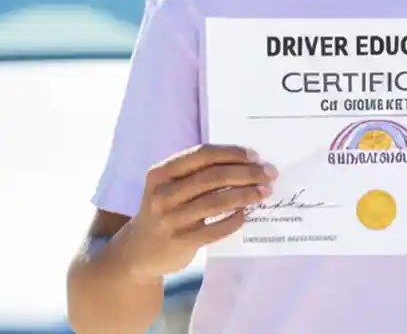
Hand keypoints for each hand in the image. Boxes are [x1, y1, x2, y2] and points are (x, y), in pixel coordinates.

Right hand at [114, 144, 276, 279]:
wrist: (137, 252)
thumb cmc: (164, 211)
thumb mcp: (169, 187)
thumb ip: (196, 174)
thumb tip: (244, 163)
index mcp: (160, 173)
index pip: (201, 154)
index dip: (231, 153)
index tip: (255, 156)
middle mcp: (163, 194)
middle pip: (212, 177)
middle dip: (246, 173)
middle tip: (269, 174)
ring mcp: (170, 219)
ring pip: (216, 202)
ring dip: (245, 195)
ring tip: (264, 192)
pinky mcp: (180, 241)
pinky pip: (215, 229)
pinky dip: (234, 220)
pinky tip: (246, 215)